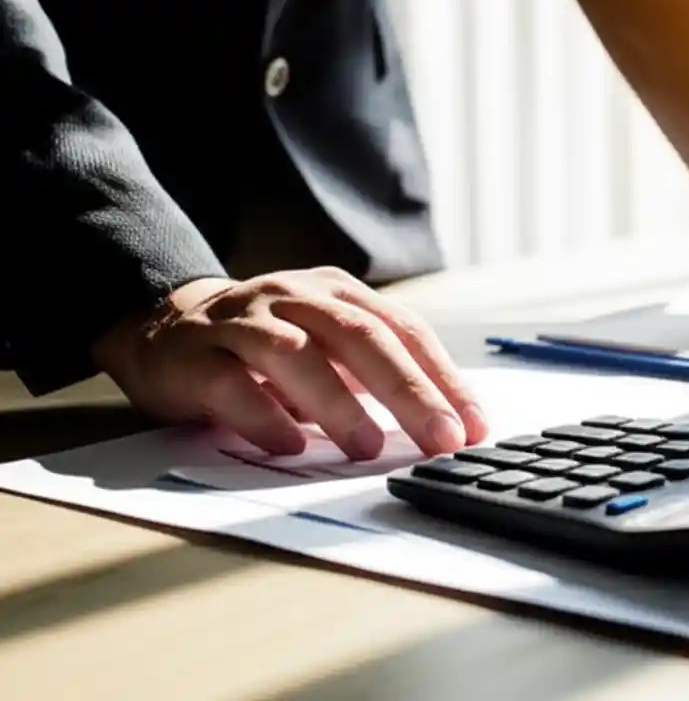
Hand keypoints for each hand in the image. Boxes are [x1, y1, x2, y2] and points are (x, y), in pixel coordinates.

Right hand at [92, 268, 487, 458]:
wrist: (163, 330)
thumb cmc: (268, 350)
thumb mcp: (331, 349)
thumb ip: (380, 376)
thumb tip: (449, 424)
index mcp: (338, 293)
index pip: (404, 330)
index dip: (443, 378)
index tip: (474, 426)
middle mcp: (294, 297)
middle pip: (360, 337)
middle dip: (409, 391)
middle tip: (441, 438)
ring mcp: (241, 322)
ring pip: (295, 353)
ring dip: (338, 402)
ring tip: (369, 446)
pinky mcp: (194, 357)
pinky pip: (230, 384)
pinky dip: (262, 415)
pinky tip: (290, 444)